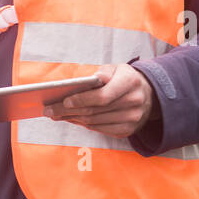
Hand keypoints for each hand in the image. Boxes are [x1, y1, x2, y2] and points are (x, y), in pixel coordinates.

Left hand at [43, 64, 158, 137]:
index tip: (64, 101)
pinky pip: (101, 130)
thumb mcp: (117, 68)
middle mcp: (134, 102)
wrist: (149, 95)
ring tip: (55, 115)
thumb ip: (103, 72)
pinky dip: (84, 125)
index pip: (103, 96)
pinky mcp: (128, 131)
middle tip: (49, 110)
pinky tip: (71, 119)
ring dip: (72, 119)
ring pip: (95, 122)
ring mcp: (132, 119)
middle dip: (68, 111)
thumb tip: (89, 81)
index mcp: (130, 82)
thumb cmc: (124, 78)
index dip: (82, 100)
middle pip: (95, 111)